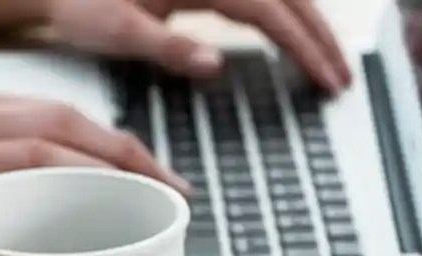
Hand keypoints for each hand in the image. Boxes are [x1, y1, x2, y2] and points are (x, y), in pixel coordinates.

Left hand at [0, 0, 351, 91]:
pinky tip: (294, 30)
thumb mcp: (117, 30)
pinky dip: (287, 10)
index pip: (272, 14)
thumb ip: (168, 47)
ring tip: (328, 60)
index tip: (328, 81)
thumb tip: (215, 63)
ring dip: (310, 22)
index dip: (306, 48)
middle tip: (342, 79)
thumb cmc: (78, 0)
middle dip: (321, 38)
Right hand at [0, 90, 184, 255]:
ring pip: (40, 161)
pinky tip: (69, 242)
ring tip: (140, 216)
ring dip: (101, 187)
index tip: (159, 172)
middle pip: (64, 130)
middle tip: (170, 197)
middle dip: (130, 161)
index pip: (62, 113)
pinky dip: (36, 223)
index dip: (120, 142)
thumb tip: (56, 188)